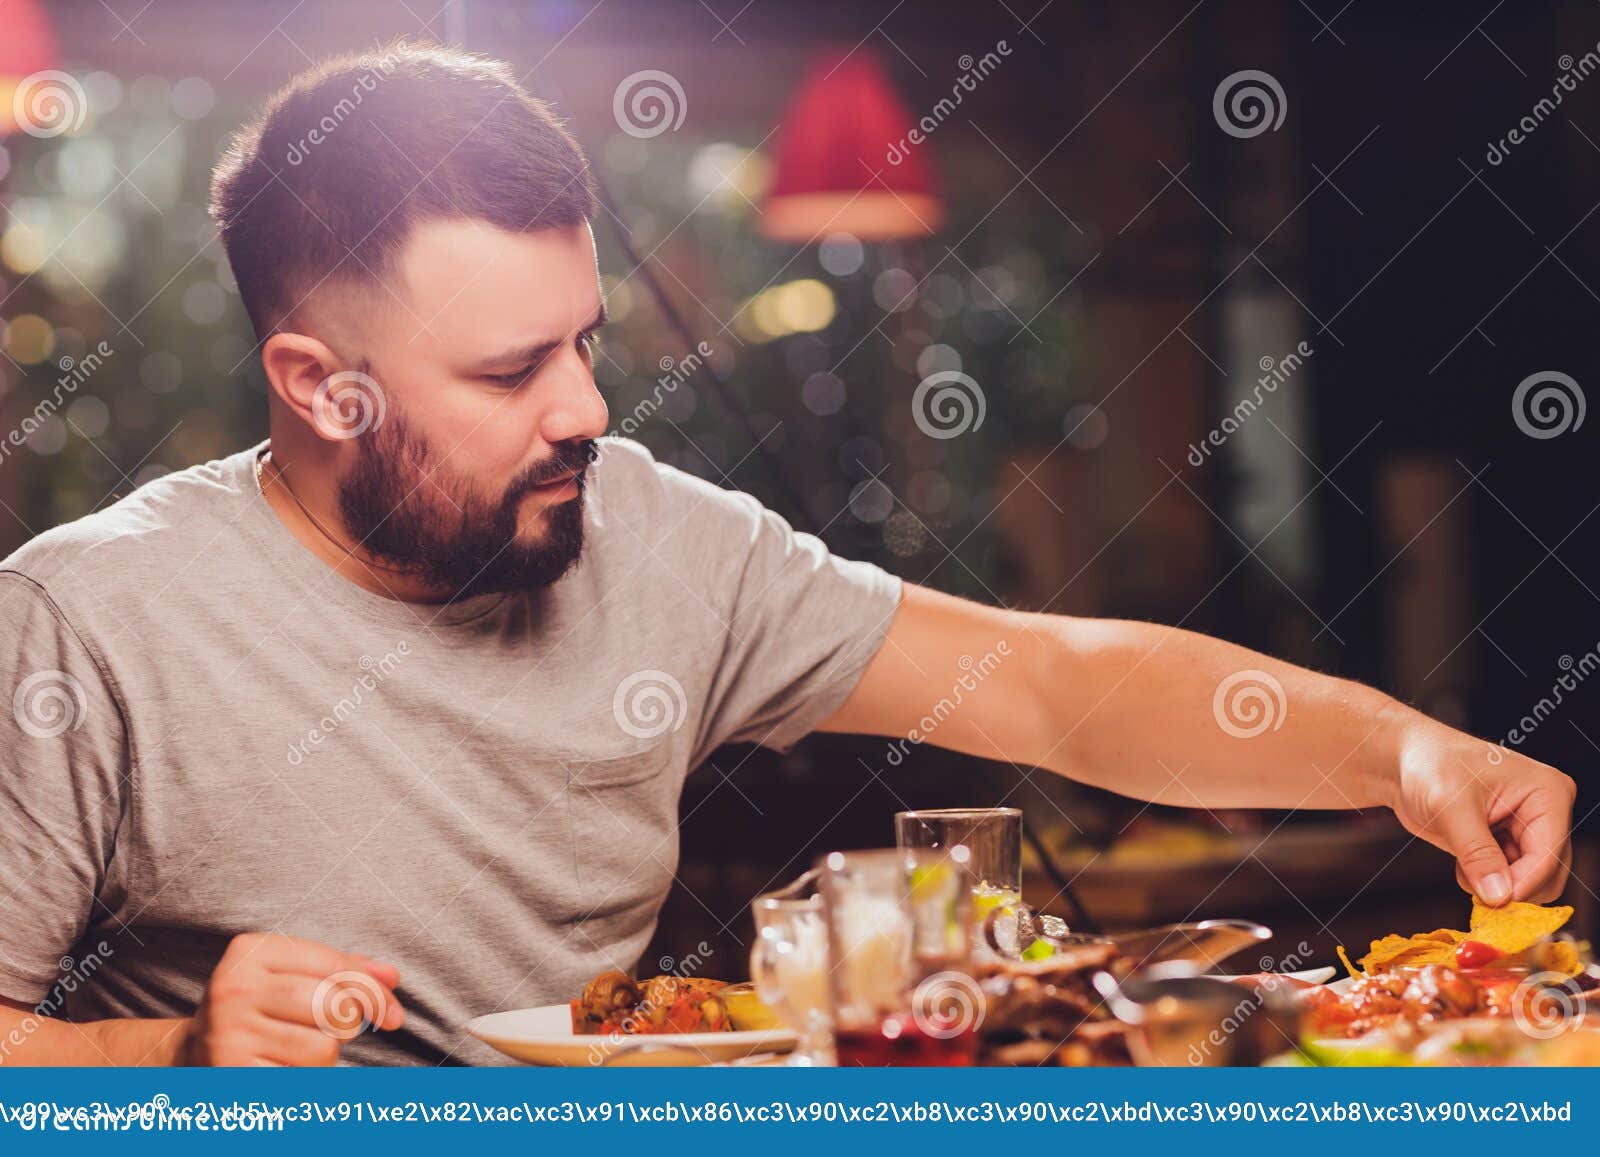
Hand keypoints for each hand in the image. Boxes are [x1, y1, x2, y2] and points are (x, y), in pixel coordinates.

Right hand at [181, 933, 403, 1065]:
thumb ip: (343, 970)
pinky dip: (305, 1078)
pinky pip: (300, 1080)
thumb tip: (391, 977)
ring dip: (327, 1053)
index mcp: (250, 951)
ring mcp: (229, 1033)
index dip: (374, 990)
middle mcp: (234, 987)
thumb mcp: (291, 974)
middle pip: (332, 1005)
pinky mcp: (231, 1075)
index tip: (394, 1014)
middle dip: (350, 1022)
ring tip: (302, 1047)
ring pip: (322, 1047)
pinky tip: (285, 1067)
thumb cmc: (257, 1008)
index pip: (334, 964)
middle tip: (339, 1029)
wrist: (190, 1054)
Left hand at [1385, 711, 1575, 904]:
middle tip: (1472, 882)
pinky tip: (1463, 861)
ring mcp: (1530, 830)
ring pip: (1530, 883)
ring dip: (1495, 885)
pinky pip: (1510, 880)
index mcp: (1549, 793)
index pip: (1549, 854)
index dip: (1523, 883)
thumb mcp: (1451, 807)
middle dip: (1511, 886)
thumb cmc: (1429, 765)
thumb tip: (1499, 896)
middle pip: (1549, 875)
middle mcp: (1548, 813)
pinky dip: (1486, 881)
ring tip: (1462, 862)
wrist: (1405, 763)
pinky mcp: (1510, 844)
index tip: (1493, 901)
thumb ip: (1477, 853)